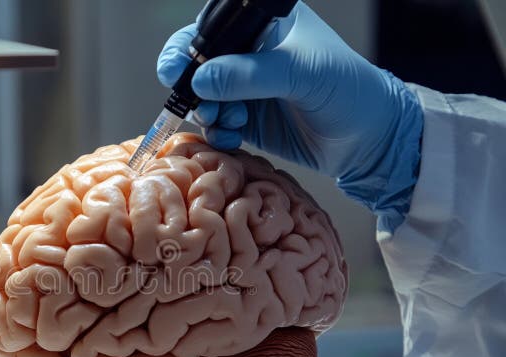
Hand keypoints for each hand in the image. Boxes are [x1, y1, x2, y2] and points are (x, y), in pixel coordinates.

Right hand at [157, 2, 423, 230]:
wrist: (369, 139)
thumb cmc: (348, 91)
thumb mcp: (301, 74)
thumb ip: (250, 75)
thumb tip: (201, 80)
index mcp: (264, 26)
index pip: (213, 27)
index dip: (188, 47)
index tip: (177, 70)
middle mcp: (251, 55)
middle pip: (199, 65)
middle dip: (193, 86)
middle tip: (200, 104)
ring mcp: (247, 89)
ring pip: (204, 98)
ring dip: (207, 111)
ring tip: (227, 122)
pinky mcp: (248, 121)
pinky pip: (216, 125)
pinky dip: (217, 132)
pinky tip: (233, 136)